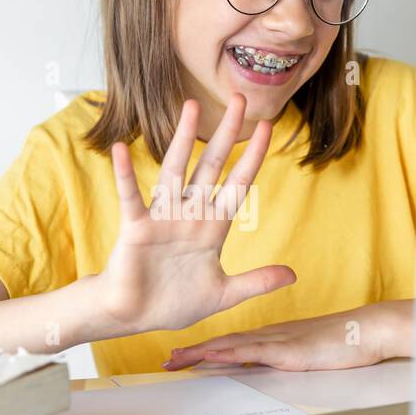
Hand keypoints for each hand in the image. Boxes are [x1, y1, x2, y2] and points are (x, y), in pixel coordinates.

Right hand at [96, 94, 295, 335]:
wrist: (135, 317)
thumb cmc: (174, 302)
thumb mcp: (223, 294)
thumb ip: (255, 282)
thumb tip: (292, 274)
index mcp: (213, 226)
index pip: (238, 184)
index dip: (253, 157)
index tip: (269, 126)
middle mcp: (190, 213)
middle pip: (211, 165)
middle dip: (225, 133)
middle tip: (238, 97)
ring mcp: (163, 217)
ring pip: (176, 170)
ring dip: (181, 138)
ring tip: (189, 106)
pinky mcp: (136, 227)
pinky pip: (131, 196)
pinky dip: (126, 173)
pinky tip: (123, 149)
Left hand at [162, 300, 415, 371]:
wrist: (369, 329)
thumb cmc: (346, 341)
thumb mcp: (309, 352)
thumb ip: (289, 359)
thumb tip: (272, 371)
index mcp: (274, 336)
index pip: (232, 344)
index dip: (205, 350)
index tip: (183, 357)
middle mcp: (270, 335)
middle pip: (223, 344)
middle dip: (193, 353)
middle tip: (166, 360)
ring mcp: (278, 341)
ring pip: (230, 346)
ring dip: (201, 354)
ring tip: (176, 360)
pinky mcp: (289, 350)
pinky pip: (253, 352)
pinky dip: (229, 355)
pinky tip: (211, 357)